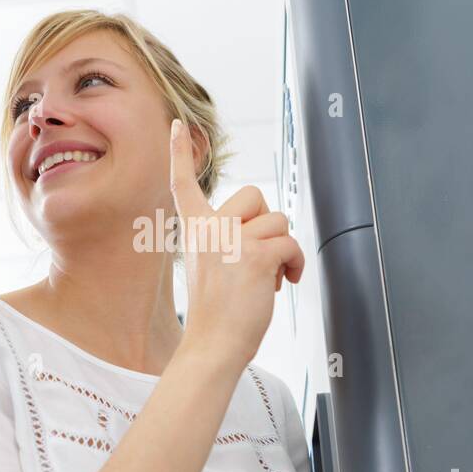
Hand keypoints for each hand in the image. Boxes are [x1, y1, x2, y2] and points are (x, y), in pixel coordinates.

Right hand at [168, 117, 304, 368]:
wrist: (212, 345)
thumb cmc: (216, 314)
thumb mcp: (214, 266)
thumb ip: (231, 240)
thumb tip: (271, 228)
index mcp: (194, 230)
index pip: (183, 183)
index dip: (180, 153)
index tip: (177, 126)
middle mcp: (210, 228)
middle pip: (254, 195)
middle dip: (267, 222)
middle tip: (260, 255)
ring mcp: (233, 240)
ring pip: (279, 222)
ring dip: (284, 250)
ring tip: (271, 277)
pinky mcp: (256, 256)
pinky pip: (291, 245)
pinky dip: (296, 265)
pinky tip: (286, 282)